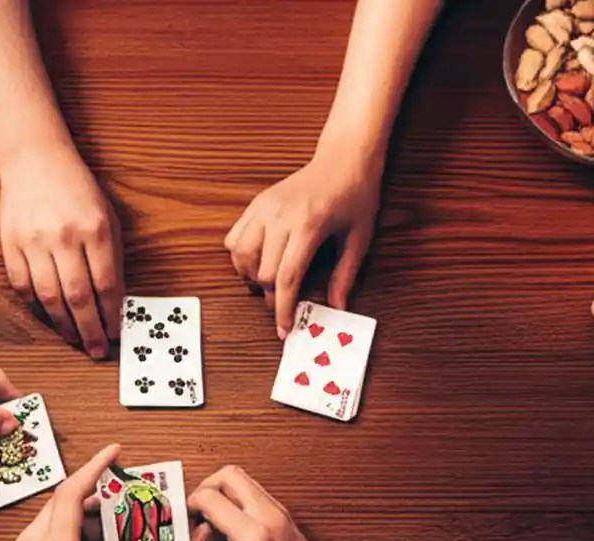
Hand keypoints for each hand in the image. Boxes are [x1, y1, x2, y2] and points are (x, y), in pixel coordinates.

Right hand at [0, 149, 122, 358]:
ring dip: (64, 325)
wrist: (34, 158)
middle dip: (90, 330)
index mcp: (94, 229)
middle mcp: (63, 237)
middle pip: (79, 298)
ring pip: (49, 297)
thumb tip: (115, 300)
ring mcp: (34, 242)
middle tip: (96, 350)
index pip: (106, 285)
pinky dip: (37, 307)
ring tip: (75, 339)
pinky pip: (23, 286)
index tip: (116, 334)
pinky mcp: (10, 244)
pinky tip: (49, 316)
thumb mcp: (107, 215)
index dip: (112, 315)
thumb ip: (112, 256)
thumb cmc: (77, 188)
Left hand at [0, 444, 148, 540]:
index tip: (115, 451)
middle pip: (71, 498)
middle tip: (134, 499)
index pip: (74, 493)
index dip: (95, 467)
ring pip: (63, 512)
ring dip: (91, 513)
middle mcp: (38, 538)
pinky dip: (77, 527)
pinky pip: (54, 526)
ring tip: (121, 527)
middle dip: (103, 492)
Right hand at [158, 466, 390, 540]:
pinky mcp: (290, 525)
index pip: (209, 499)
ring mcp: (284, 518)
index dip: (184, 512)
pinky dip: (237, 509)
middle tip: (189, 525)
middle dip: (202, 493)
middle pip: (228, 476)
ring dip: (220, 501)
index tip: (174, 533)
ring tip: (207, 539)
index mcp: (256, 537)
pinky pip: (257, 500)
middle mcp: (271, 518)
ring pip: (244, 484)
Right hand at [225, 150, 381, 338]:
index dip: (283, 309)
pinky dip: (241, 256)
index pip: (286, 278)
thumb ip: (345, 276)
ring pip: (241, 257)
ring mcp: (263, 208)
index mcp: (308, 225)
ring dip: (252, 276)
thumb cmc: (355, 196)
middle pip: (263, 272)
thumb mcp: (359, 238)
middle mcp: (280, 216)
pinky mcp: (256, 204)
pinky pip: (234, 238)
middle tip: (285, 303)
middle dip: (271, 296)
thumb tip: (336, 308)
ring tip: (270, 281)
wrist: (343, 159)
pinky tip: (259, 261)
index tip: (284, 329)